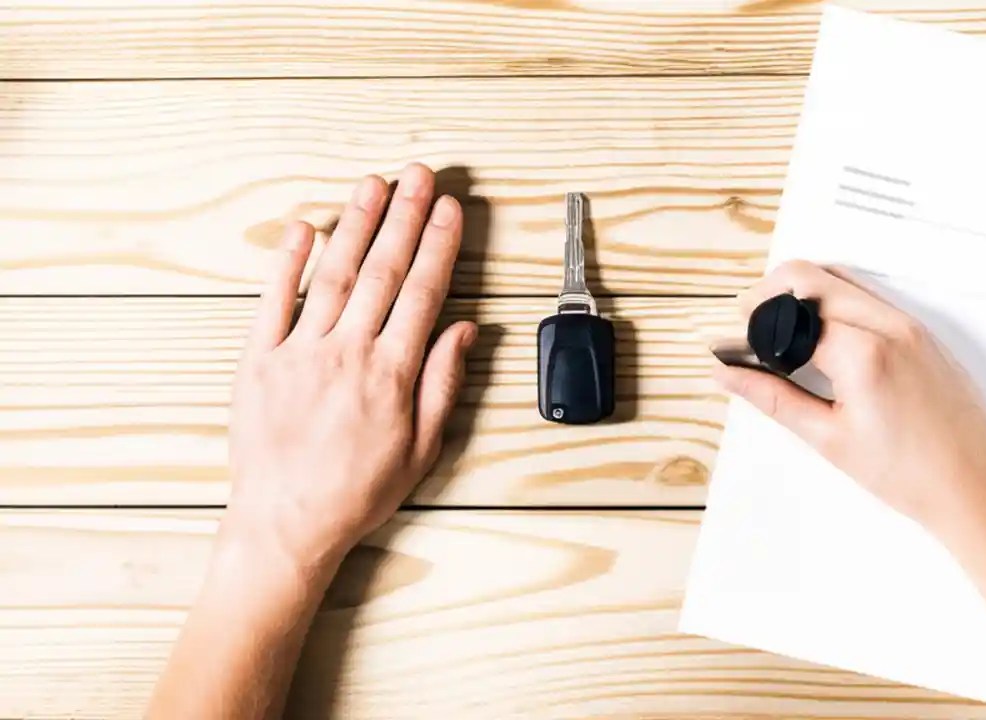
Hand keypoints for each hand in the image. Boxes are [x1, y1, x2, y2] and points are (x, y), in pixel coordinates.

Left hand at [225, 163, 475, 571]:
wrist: (287, 524)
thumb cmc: (357, 493)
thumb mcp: (422, 449)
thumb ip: (444, 384)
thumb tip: (463, 329)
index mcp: (392, 374)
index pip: (423, 293)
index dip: (439, 246)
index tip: (450, 209)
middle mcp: (347, 353)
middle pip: (383, 270)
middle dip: (405, 217)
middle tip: (420, 176)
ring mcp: (300, 352)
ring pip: (335, 274)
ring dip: (357, 224)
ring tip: (375, 184)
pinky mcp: (259, 360)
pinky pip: (274, 300)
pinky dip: (288, 261)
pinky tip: (304, 226)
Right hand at [713, 260, 985, 531]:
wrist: (976, 490)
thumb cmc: (911, 476)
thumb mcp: (828, 438)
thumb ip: (772, 397)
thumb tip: (728, 374)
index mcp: (863, 352)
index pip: (786, 316)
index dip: (750, 328)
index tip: (732, 347)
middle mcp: (891, 326)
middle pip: (813, 277)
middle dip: (770, 293)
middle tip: (747, 326)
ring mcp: (914, 326)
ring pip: (845, 280)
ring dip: (806, 292)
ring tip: (782, 332)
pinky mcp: (927, 335)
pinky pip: (874, 299)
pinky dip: (839, 303)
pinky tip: (826, 340)